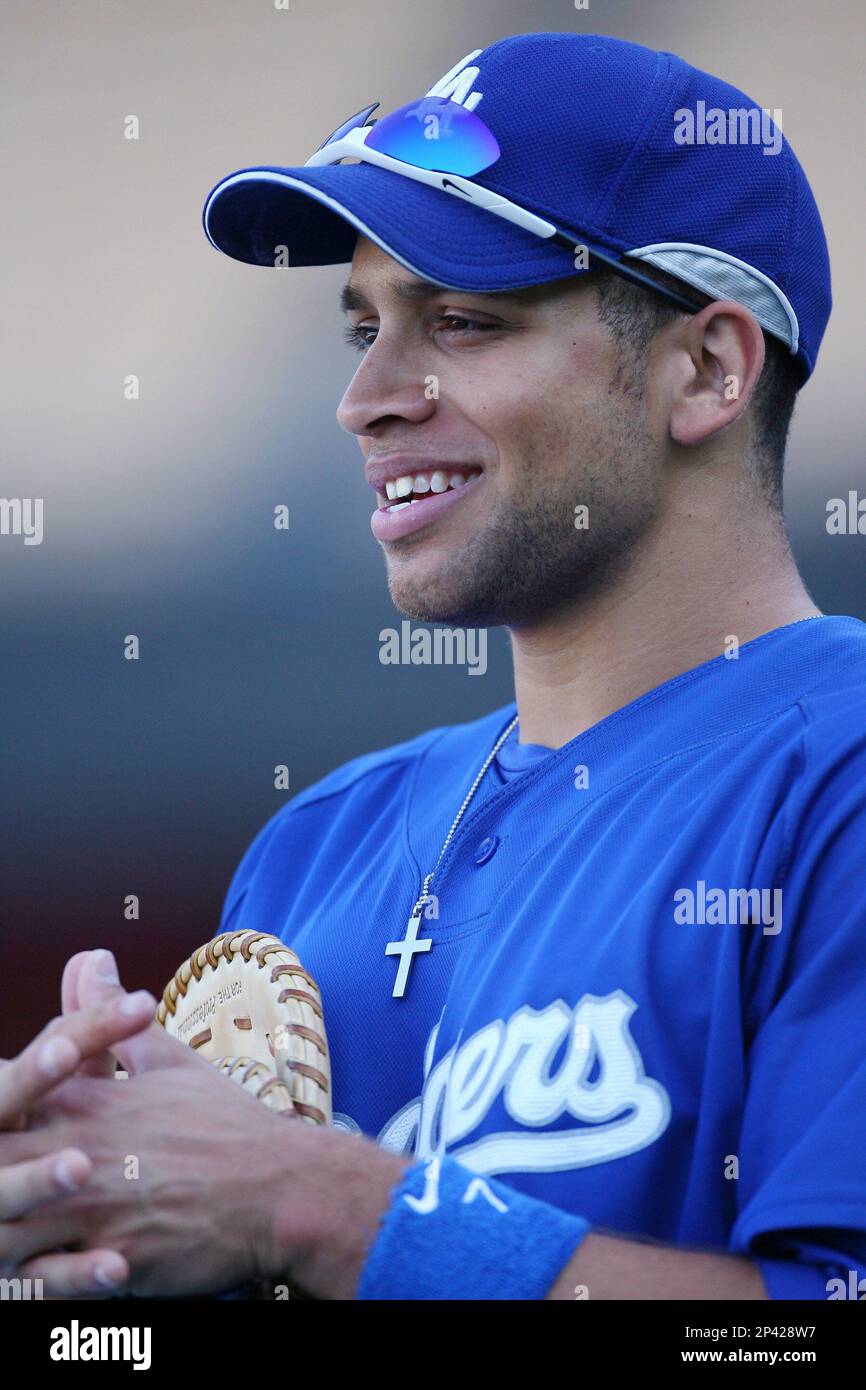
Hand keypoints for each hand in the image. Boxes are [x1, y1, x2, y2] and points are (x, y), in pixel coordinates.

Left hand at [1, 953, 325, 1297]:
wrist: (283, 1187)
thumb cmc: (229, 1124)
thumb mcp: (171, 1061)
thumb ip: (115, 1020)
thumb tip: (91, 963)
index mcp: (88, 1105)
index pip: (7, 1099)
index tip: (5, 1113)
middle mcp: (80, 1154)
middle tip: (0, 1176)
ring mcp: (93, 1212)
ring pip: (6, 1229)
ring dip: (3, 1228)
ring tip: (8, 1227)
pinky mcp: (112, 1263)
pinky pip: (48, 1281)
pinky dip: (35, 1279)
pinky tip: (37, 1274)